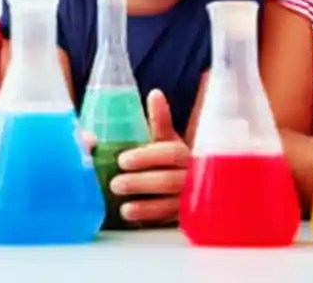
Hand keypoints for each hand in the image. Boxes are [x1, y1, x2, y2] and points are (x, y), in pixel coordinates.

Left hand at [111, 90, 190, 222]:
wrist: (198, 182)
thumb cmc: (175, 158)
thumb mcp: (167, 138)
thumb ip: (158, 120)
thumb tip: (155, 93)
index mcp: (184, 152)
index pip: (169, 153)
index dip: (146, 156)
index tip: (122, 159)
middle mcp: (191, 175)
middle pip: (168, 180)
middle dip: (141, 182)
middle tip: (115, 183)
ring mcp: (190, 197)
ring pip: (170, 203)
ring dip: (146, 205)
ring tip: (123, 206)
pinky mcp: (186, 216)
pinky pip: (170, 219)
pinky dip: (151, 217)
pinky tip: (133, 216)